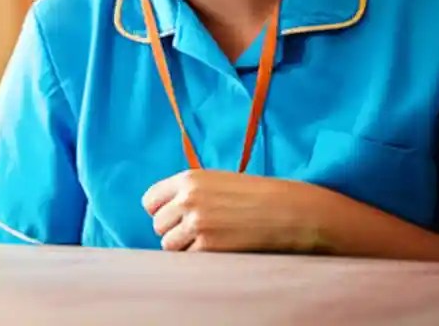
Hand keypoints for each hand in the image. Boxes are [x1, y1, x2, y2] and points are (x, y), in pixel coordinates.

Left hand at [142, 169, 325, 252]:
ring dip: (184, 247)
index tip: (173, 218)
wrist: (288, 211)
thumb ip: (188, 192)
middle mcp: (187, 199)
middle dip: (173, 231)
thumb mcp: (216, 182)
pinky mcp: (208, 245)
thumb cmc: (253, 196)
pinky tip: (218, 249)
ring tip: (208, 240)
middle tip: (197, 232)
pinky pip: (187, 258)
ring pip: (169, 244)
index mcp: (188, 179)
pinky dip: (198, 258)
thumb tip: (161, 212)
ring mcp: (196, 223)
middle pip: (158, 225)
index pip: (149, 200)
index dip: (160, 212)